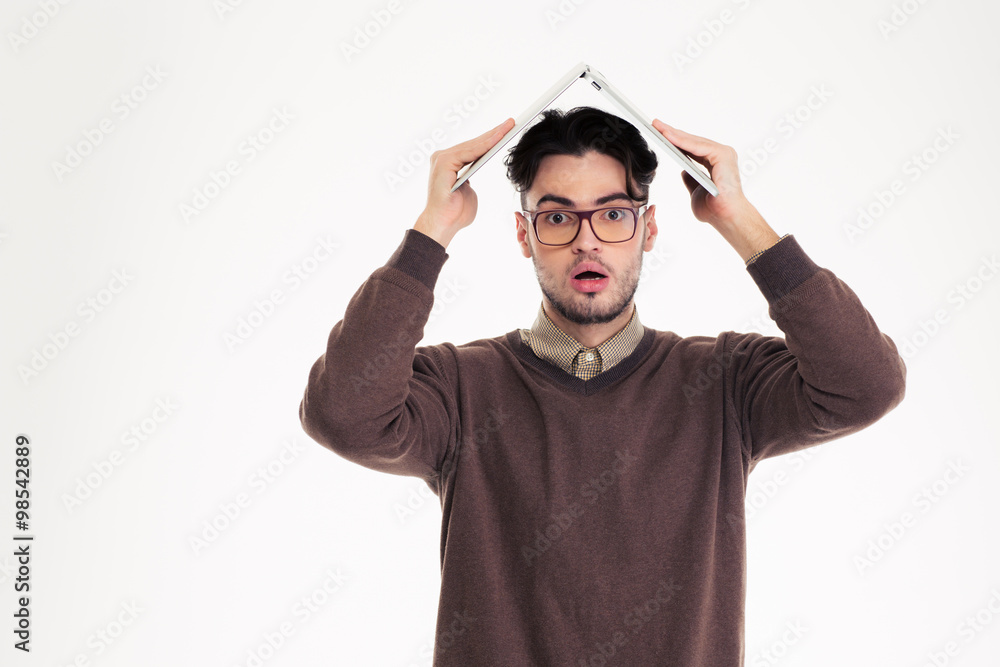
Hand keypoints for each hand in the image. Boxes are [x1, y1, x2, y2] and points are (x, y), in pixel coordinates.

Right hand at [413, 117, 514, 248]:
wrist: (444, 225)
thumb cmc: (456, 213)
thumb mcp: (468, 192)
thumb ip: (469, 181)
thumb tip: (473, 175)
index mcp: (448, 164)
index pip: (473, 148)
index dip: (491, 139)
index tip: (507, 130)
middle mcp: (442, 158)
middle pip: (474, 144)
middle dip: (494, 133)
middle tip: (512, 122)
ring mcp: (442, 158)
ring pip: (473, 145)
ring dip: (492, 135)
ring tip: (509, 126)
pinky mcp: (444, 162)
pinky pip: (469, 152)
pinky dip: (485, 145)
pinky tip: (498, 138)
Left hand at [652, 119, 779, 261]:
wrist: (726, 218)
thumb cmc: (714, 210)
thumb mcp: (696, 192)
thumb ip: (691, 180)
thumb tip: (684, 171)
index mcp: (715, 162)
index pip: (691, 148)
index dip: (675, 141)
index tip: (659, 133)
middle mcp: (720, 155)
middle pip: (692, 142)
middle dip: (672, 133)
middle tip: (654, 124)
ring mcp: (723, 153)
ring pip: (693, 141)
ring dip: (674, 134)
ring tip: (657, 127)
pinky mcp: (723, 155)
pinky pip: (698, 146)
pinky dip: (682, 141)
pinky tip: (668, 136)